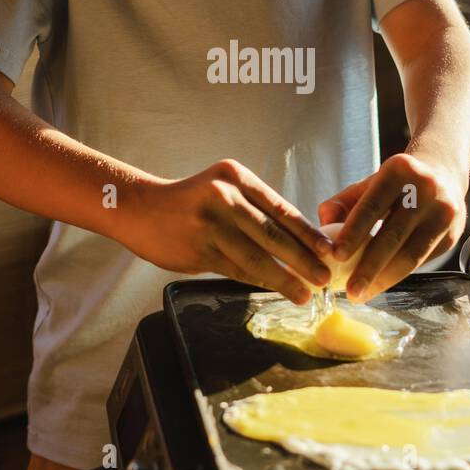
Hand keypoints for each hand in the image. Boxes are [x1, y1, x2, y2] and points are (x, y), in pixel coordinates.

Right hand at [123, 158, 332, 304]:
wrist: (139, 208)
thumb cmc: (189, 202)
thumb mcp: (222, 190)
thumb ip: (254, 210)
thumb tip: (298, 241)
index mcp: (236, 177)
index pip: (281, 209)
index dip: (308, 233)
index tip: (330, 251)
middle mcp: (224, 196)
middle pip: (273, 234)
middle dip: (303, 259)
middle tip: (324, 278)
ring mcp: (209, 224)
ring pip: (256, 257)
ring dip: (283, 278)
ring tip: (304, 293)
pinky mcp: (198, 249)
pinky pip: (235, 269)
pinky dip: (257, 281)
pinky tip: (273, 290)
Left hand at [317, 148, 467, 301]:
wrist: (443, 176)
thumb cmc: (395, 185)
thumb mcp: (368, 184)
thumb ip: (342, 203)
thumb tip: (322, 228)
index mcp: (400, 170)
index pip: (373, 205)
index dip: (354, 231)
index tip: (336, 255)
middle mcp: (427, 190)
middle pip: (394, 235)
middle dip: (369, 266)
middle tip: (349, 290)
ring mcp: (444, 213)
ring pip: (412, 254)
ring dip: (384, 279)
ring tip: (361, 295)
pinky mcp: (452, 235)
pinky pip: (421, 261)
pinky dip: (397, 276)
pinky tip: (379, 284)